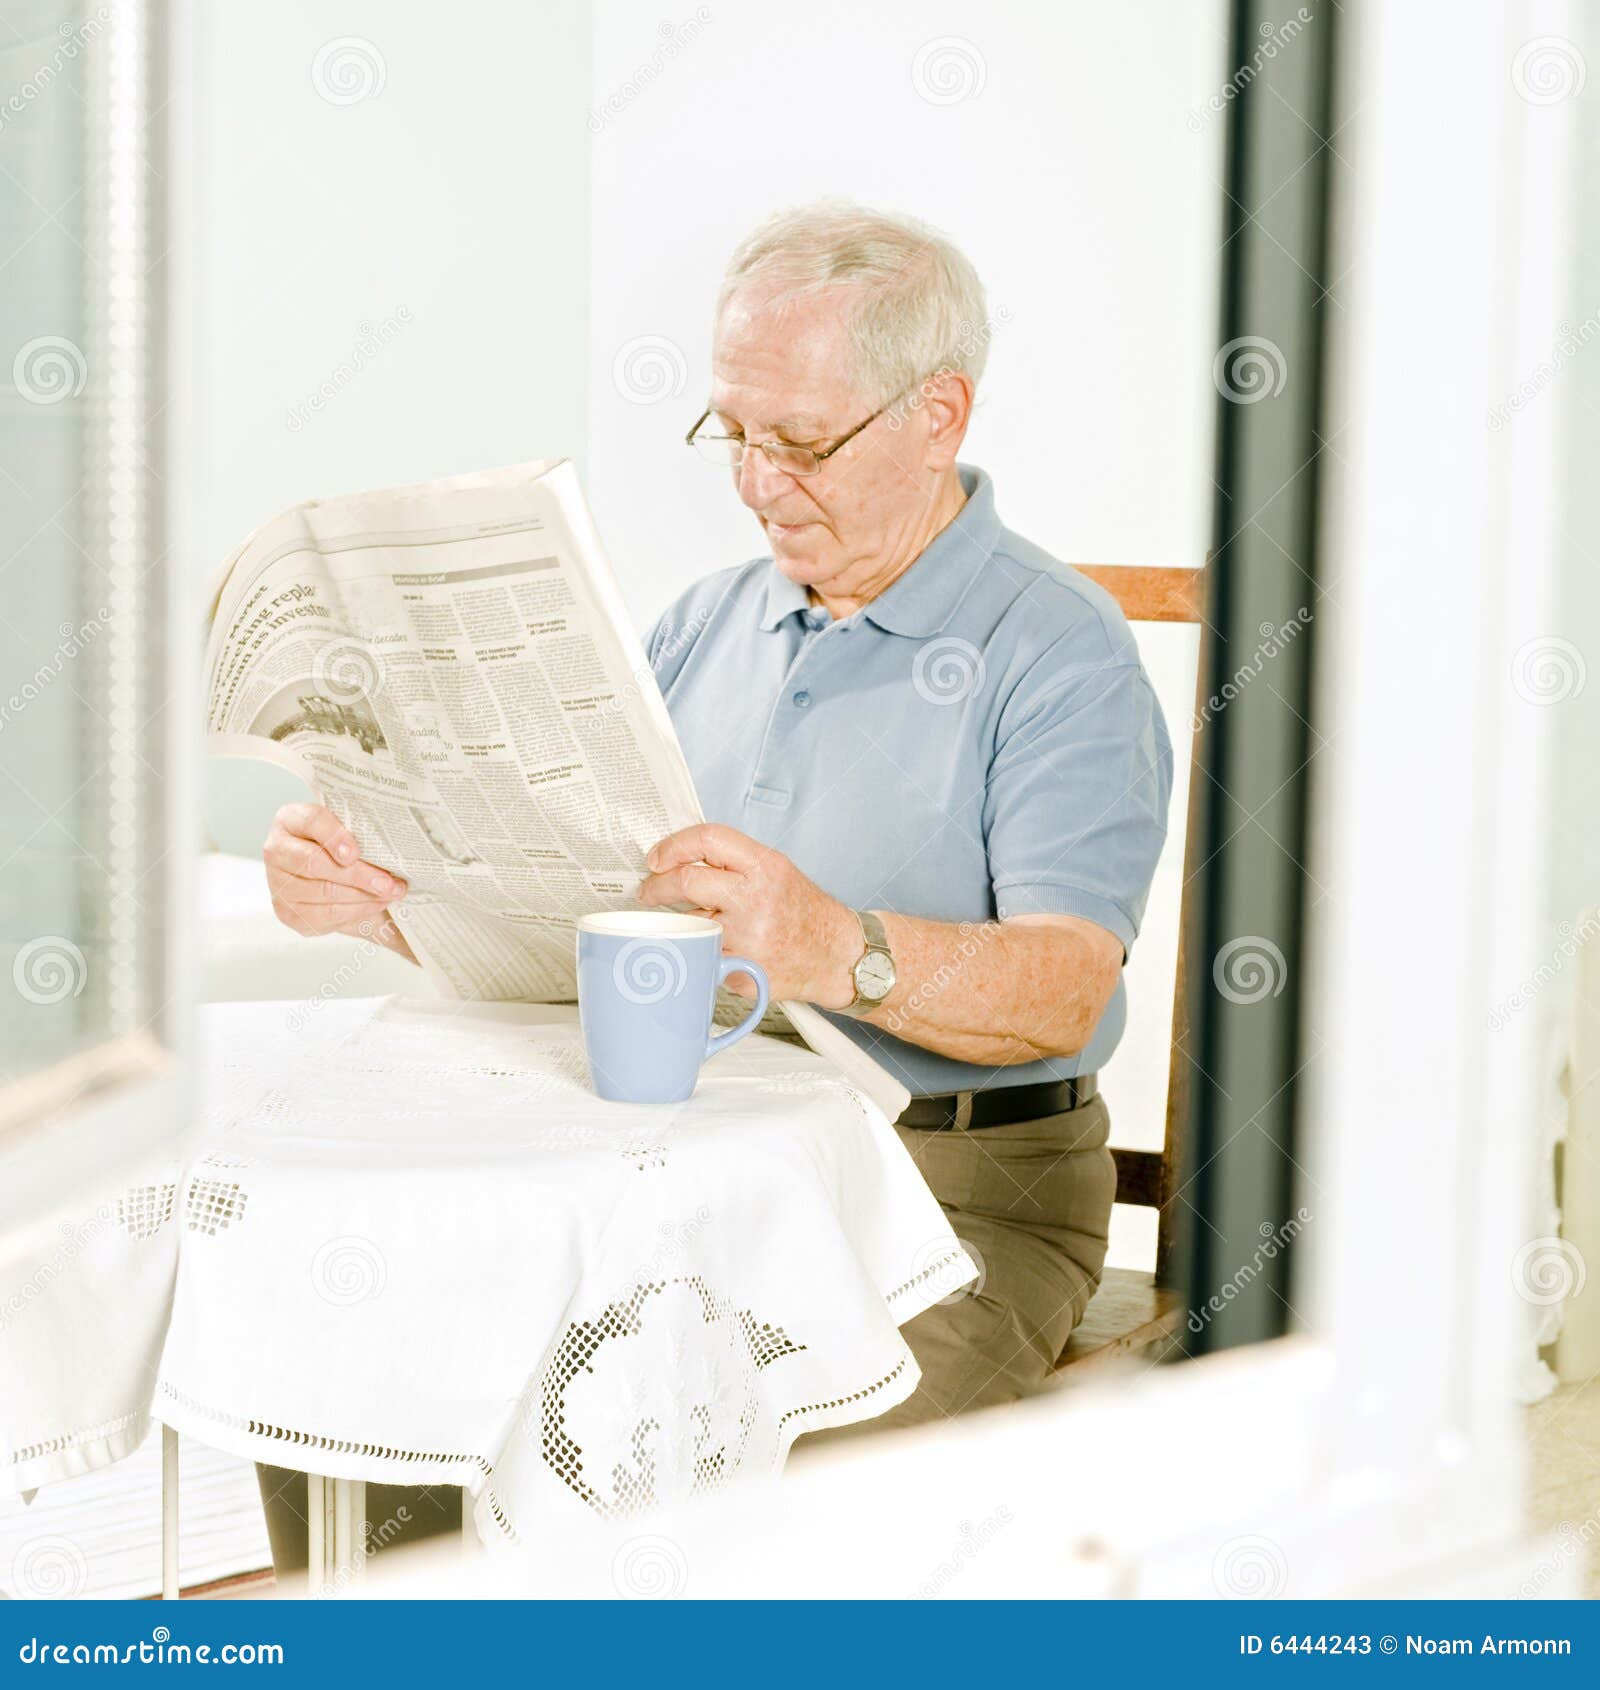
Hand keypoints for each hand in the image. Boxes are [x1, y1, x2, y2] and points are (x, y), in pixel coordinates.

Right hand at [263, 802, 413, 959]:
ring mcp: (278, 883)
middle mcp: (276, 849)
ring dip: (363, 896)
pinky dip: (355, 911)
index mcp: (290, 819)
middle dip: (359, 875)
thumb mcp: (352, 829)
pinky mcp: (287, 912)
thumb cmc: (346, 847)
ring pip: (323, 892)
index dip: (334, 836)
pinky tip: (375, 904)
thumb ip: (362, 829)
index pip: (311, 821)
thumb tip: (395, 839)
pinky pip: (324, 915)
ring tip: (390, 893)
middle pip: (315, 862)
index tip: (356, 852)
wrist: (335, 875)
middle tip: (390, 883)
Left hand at [636, 823, 858, 1007]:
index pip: (708, 840)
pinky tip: (719, 951)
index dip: (673, 845)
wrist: (836, 955)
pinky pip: (704, 956)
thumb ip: (733, 862)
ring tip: (688, 922)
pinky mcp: (740, 971)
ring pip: (688, 923)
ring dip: (680, 923)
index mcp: (765, 868)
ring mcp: (747, 939)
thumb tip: (678, 858)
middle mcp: (755, 900)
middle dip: (656, 886)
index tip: (656, 858)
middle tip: (648, 891)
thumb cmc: (805, 913)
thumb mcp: (776, 871)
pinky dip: (703, 953)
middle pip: (686, 882)